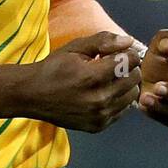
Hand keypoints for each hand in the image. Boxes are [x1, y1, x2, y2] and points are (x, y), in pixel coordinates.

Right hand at [20, 31, 140, 132]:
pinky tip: (104, 92)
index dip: (127, 53)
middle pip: (134, 78)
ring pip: (132, 95)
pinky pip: (122, 110)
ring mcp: (100, 116)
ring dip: (126, 84)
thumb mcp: (75, 47)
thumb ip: (103, 41)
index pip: (130, 61)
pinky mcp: (98, 126)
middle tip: (115, 64)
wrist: (33, 95)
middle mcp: (100, 99)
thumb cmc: (54, 67)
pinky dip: (119, 99)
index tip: (118, 52)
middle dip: (129, 67)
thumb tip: (129, 41)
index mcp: (93, 77)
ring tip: (110, 78)